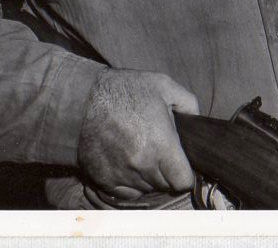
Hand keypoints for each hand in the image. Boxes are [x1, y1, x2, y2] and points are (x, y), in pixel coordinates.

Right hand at [77, 68, 199, 201]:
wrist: (81, 101)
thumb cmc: (125, 91)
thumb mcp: (163, 85)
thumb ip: (188, 103)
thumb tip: (196, 121)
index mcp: (161, 145)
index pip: (183, 181)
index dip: (186, 174)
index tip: (180, 164)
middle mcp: (143, 165)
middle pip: (165, 185)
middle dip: (167, 172)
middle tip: (160, 151)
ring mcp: (122, 175)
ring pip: (146, 189)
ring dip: (148, 177)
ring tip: (142, 153)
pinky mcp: (104, 180)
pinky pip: (126, 193)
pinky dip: (130, 183)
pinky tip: (127, 162)